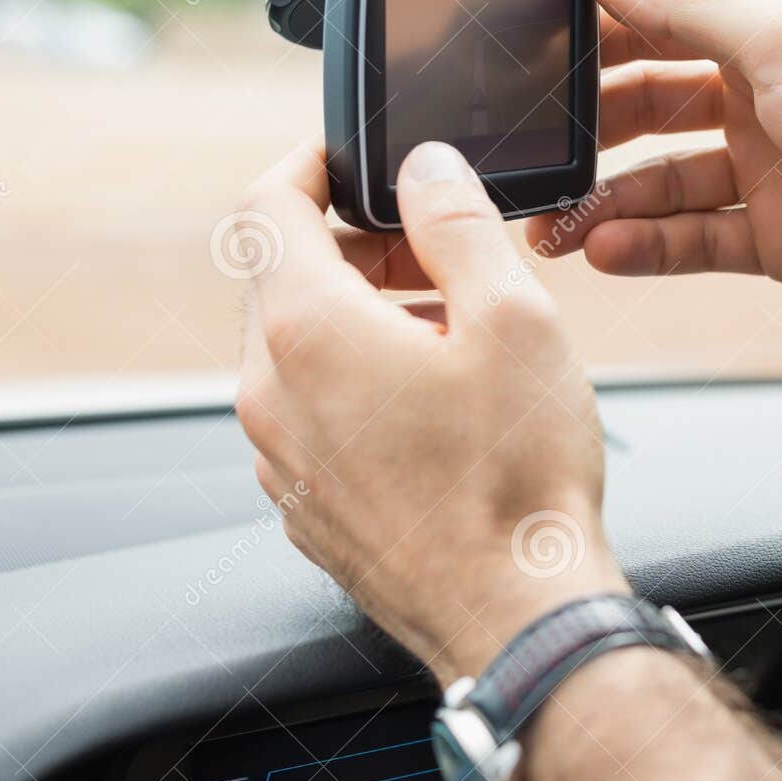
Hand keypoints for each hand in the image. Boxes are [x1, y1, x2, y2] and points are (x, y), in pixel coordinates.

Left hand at [234, 141, 627, 683]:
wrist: (516, 617)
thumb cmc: (519, 480)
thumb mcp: (514, 319)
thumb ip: (458, 224)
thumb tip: (425, 169)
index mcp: (309, 332)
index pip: (262, 207)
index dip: (307, 166)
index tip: (349, 164)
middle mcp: (272, 395)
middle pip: (278, 280)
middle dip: (349, 247)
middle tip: (429, 254)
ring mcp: (281, 461)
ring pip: (295, 354)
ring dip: (356, 319)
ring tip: (445, 334)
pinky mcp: (306, 509)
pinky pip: (309, 419)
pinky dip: (354, 387)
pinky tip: (431, 410)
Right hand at [528, 0, 781, 324]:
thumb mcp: (780, 37)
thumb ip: (687, 5)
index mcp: (765, 41)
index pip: (660, 29)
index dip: (598, 40)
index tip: (532, 58)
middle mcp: (764, 104)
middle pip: (652, 112)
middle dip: (589, 134)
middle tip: (531, 156)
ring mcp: (771, 176)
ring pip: (665, 187)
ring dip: (606, 202)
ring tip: (551, 226)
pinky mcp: (781, 243)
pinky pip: (697, 243)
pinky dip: (648, 247)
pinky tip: (604, 249)